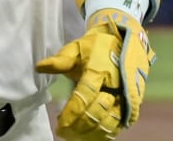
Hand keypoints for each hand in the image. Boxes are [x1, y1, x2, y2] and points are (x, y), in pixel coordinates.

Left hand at [36, 9, 154, 139]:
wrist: (126, 40)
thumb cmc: (95, 45)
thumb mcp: (76, 47)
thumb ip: (60, 60)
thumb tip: (39, 67)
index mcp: (99, 70)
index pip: (85, 95)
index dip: (73, 111)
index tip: (60, 122)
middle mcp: (115, 85)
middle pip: (98, 112)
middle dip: (80, 125)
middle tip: (64, 132)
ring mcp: (126, 95)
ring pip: (112, 121)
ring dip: (93, 132)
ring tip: (76, 136)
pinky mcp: (133, 103)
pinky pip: (122, 122)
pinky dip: (108, 133)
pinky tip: (93, 136)